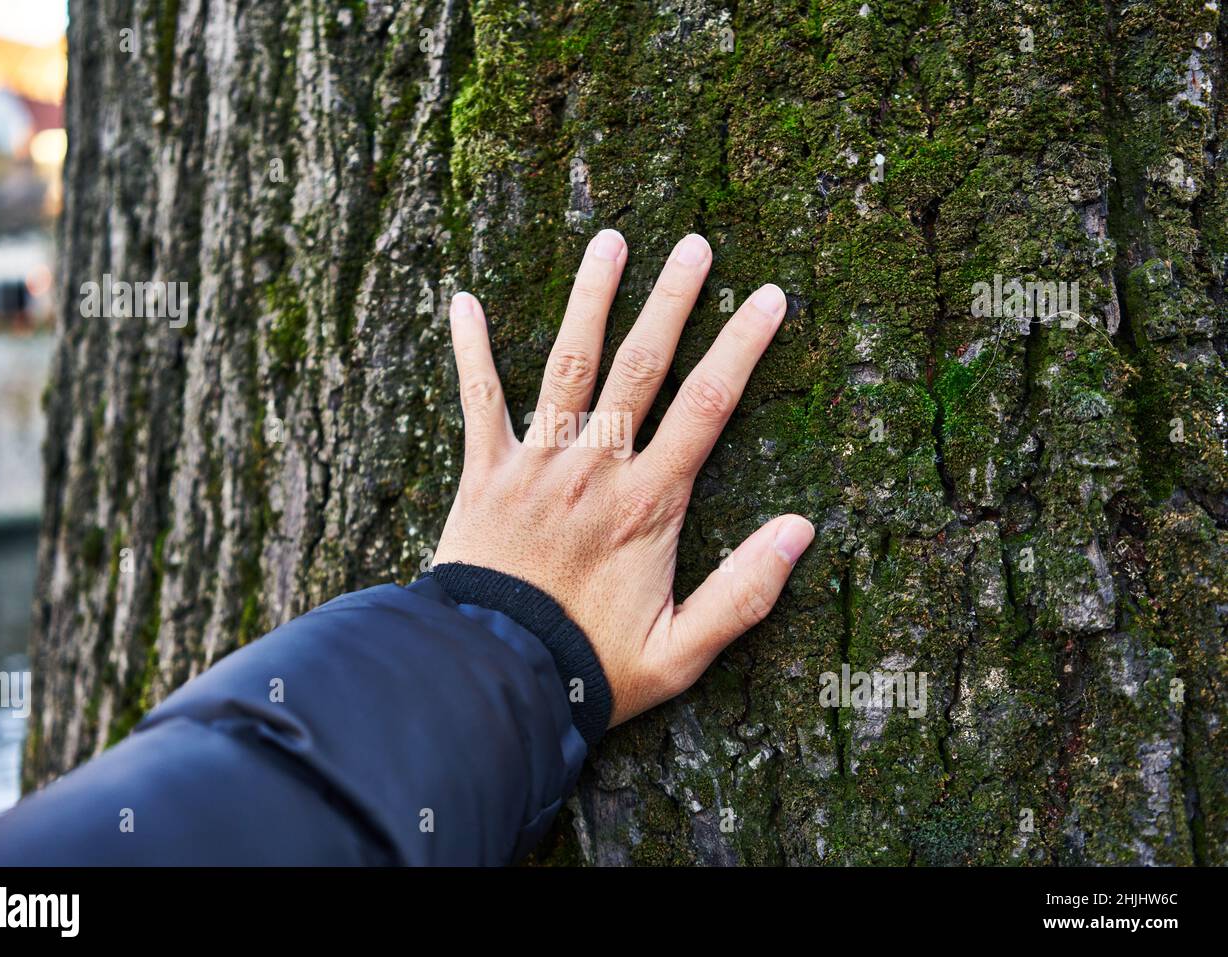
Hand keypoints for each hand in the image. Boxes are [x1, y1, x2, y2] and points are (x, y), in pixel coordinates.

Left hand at [433, 230, 814, 726]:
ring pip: (569, 364)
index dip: (740, 348)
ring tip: (609, 241)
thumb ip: (743, 593)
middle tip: (695, 244)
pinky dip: (471, 350)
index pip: (706, 408)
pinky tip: (464, 301)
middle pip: (641, 367)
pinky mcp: (484, 474)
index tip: (767, 298)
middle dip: (672, 301)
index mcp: (647, 504)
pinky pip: (478, 400)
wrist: (491, 677)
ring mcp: (537, 464)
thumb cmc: (589, 669)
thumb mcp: (681, 652)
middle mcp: (595, 469)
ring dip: (590, 300)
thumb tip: (801, 529)